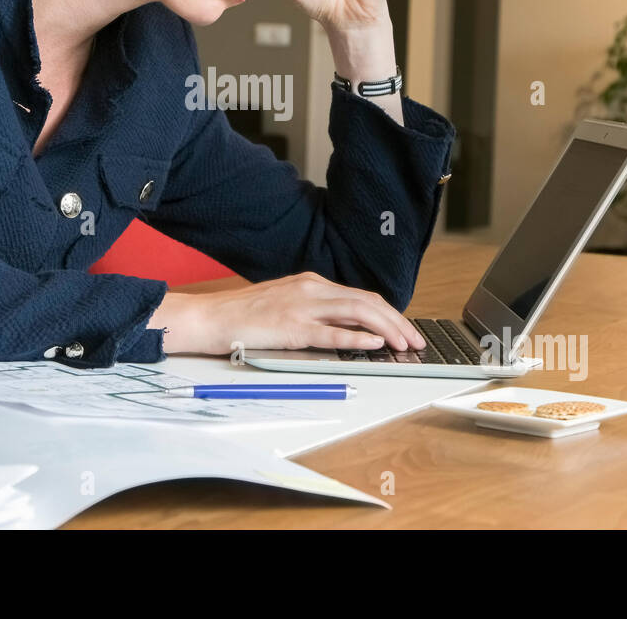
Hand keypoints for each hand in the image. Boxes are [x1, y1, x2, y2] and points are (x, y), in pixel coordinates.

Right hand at [150, 272, 426, 355]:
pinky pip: (331, 333)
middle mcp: (311, 289)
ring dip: (386, 328)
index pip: (361, 296)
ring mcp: (301, 307)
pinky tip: (374, 344)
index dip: (389, 313)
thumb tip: (347, 328)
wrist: (211, 317)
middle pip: (366, 302)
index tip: (406, 329)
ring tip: (404, 344)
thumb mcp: (286, 305)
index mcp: (311, 283)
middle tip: (415, 340)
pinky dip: (357, 338)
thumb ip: (315, 312)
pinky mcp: (291, 327)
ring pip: (356, 312)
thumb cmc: (245, 315)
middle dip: (397, 321)